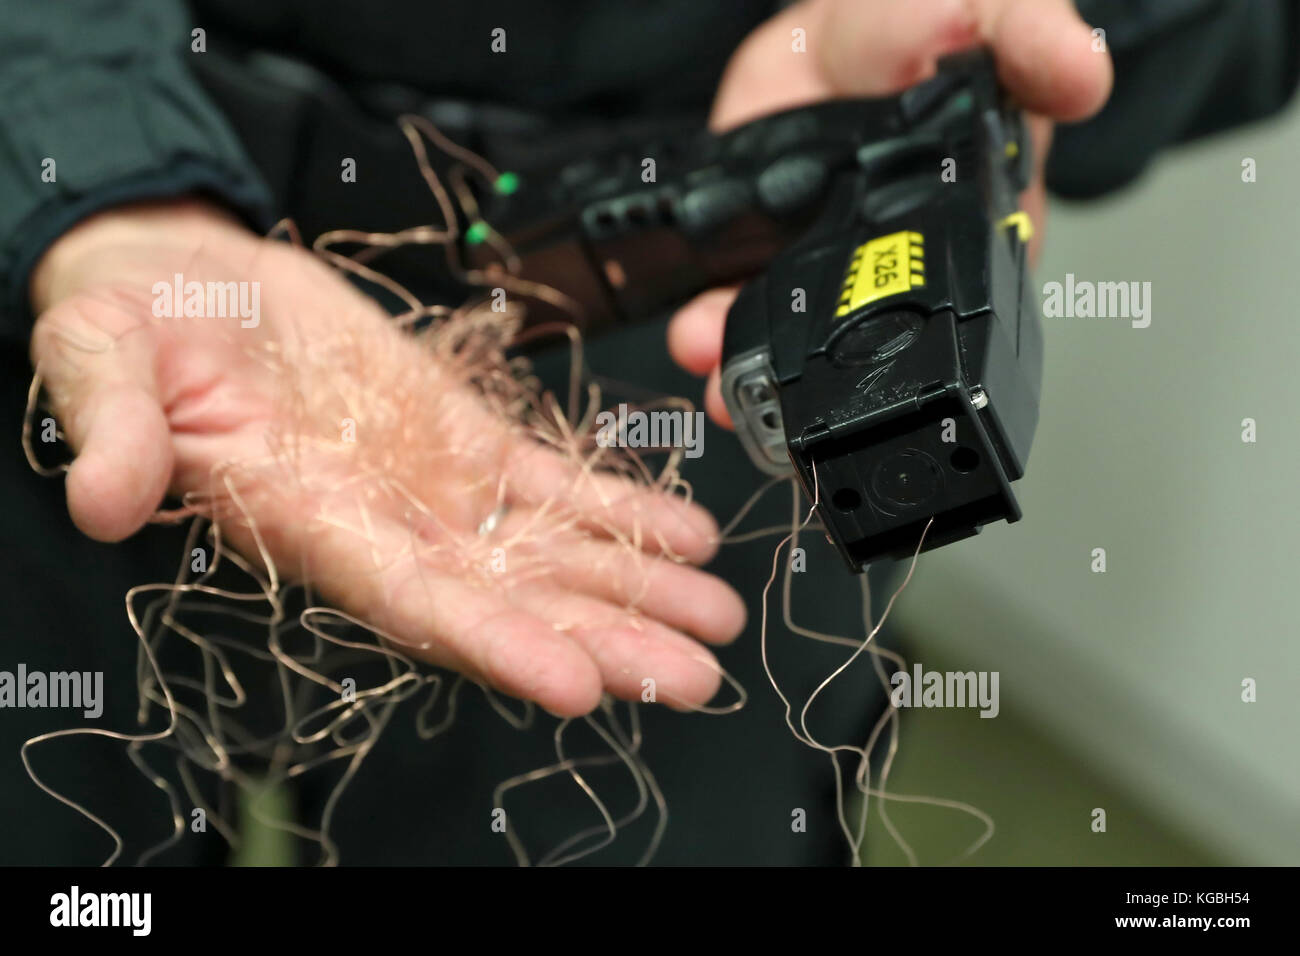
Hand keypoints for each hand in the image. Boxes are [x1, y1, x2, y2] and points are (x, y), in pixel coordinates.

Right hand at [29, 198, 744, 716]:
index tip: (578, 683)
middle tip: (694, 674)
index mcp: (306, 521)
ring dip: (634, 588)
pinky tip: (683, 533)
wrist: (187, 284)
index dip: (495, 646)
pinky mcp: (462, 437)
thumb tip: (101, 498)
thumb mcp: (100, 363)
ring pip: (547, 554)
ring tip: (714, 614)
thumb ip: (116, 429)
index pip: (411, 603)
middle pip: (507, 603)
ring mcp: (432, 487)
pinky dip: (619, 509)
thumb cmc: (136, 329)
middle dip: (603, 641)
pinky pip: (552, 484)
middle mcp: (384, 525)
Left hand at [668, 0, 1113, 425]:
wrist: (835, 19)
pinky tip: (696, 339)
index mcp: (969, 223)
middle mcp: (892, 260)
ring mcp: (817, 257)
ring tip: (733, 395)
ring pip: (793, 344)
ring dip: (757, 379)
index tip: (901, 378)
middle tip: (788, 405)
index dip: (929, 357)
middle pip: (865, 349)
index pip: (963, 308)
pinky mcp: (754, 246)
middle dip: (821, 390)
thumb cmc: (924, 26)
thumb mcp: (993, 17)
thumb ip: (1028, 40)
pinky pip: (731, 301)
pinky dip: (708, 330)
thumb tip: (1081, 70)